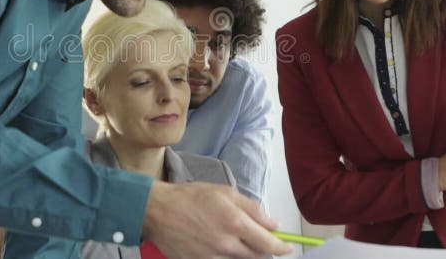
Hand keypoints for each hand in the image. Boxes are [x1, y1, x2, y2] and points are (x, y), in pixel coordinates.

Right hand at [142, 181, 292, 258]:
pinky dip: (227, 258)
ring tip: (234, 240)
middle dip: (262, 249)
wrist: (158, 211)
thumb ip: (253, 209)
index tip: (287, 247)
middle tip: (259, 240)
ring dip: (244, 254)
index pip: (268, 244)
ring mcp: (212, 258)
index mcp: (235, 223)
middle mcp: (226, 245)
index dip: (281, 247)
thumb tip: (274, 225)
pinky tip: (219, 246)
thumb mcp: (225, 192)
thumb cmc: (191, 197)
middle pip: (257, 257)